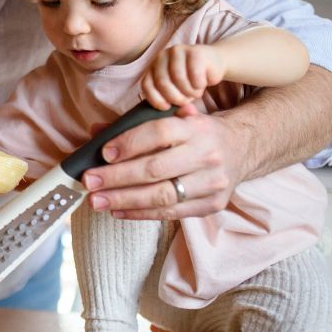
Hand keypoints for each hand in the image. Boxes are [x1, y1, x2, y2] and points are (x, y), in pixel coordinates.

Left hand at [81, 105, 242, 218]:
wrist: (241, 148)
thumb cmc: (195, 132)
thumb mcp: (174, 118)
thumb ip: (136, 123)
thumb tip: (96, 131)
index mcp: (195, 128)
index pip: (159, 133)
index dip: (130, 143)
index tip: (104, 153)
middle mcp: (206, 154)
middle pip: (156, 169)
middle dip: (117, 177)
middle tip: (89, 182)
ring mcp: (211, 183)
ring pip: (162, 196)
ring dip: (124, 200)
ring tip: (97, 201)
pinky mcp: (211, 205)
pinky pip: (170, 213)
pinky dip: (140, 214)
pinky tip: (118, 211)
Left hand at [140, 44, 224, 108]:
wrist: (213, 64)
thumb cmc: (191, 82)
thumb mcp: (178, 94)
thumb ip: (173, 105)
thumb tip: (175, 115)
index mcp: (153, 66)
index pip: (147, 85)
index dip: (156, 99)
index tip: (167, 107)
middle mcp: (162, 56)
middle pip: (162, 83)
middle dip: (175, 98)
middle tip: (186, 100)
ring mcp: (178, 51)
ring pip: (178, 78)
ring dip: (189, 92)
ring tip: (195, 92)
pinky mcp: (195, 51)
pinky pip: (194, 74)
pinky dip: (199, 85)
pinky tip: (202, 84)